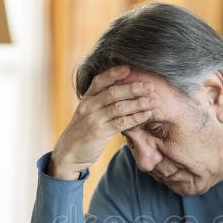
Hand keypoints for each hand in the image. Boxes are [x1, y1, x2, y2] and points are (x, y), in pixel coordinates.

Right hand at [49, 65, 159, 179]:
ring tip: (154, 101)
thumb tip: (122, 93)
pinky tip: (146, 115)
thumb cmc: (82, 133)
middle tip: (150, 86)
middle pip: (113, 92)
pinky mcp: (99, 133)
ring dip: (139, 103)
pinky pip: (120, 123)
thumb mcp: (87, 114)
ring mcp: (93, 119)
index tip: (129, 68)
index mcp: (86, 99)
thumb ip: (100, 104)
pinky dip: (135, 118)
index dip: (114, 73)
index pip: (99, 81)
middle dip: (134, 88)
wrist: (68, 154)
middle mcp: (88, 106)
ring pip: (119, 107)